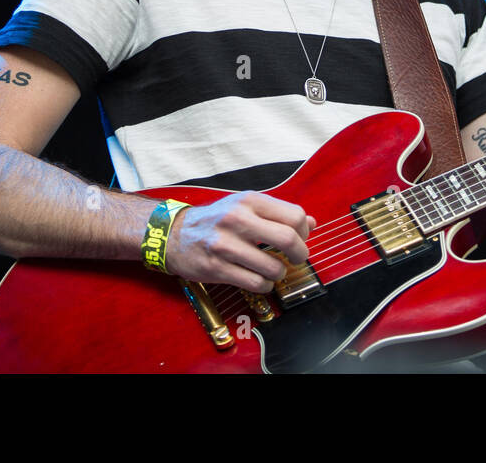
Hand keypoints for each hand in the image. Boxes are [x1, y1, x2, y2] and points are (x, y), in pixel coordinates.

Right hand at [167, 191, 315, 292]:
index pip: (294, 215)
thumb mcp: (245, 206)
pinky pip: (256, 283)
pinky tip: (259, 279)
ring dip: (279, 273)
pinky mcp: (217, 268)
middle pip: (288, 239)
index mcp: (249, 200)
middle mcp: (237, 219)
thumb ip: (278, 213)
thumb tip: (311, 223)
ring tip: (273, 269)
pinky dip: (264, 285)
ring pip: (274, 267)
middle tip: (297, 259)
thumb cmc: (216, 220)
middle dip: (300, 254)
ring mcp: (226, 245)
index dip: (304, 232)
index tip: (300, 239)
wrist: (174, 234)